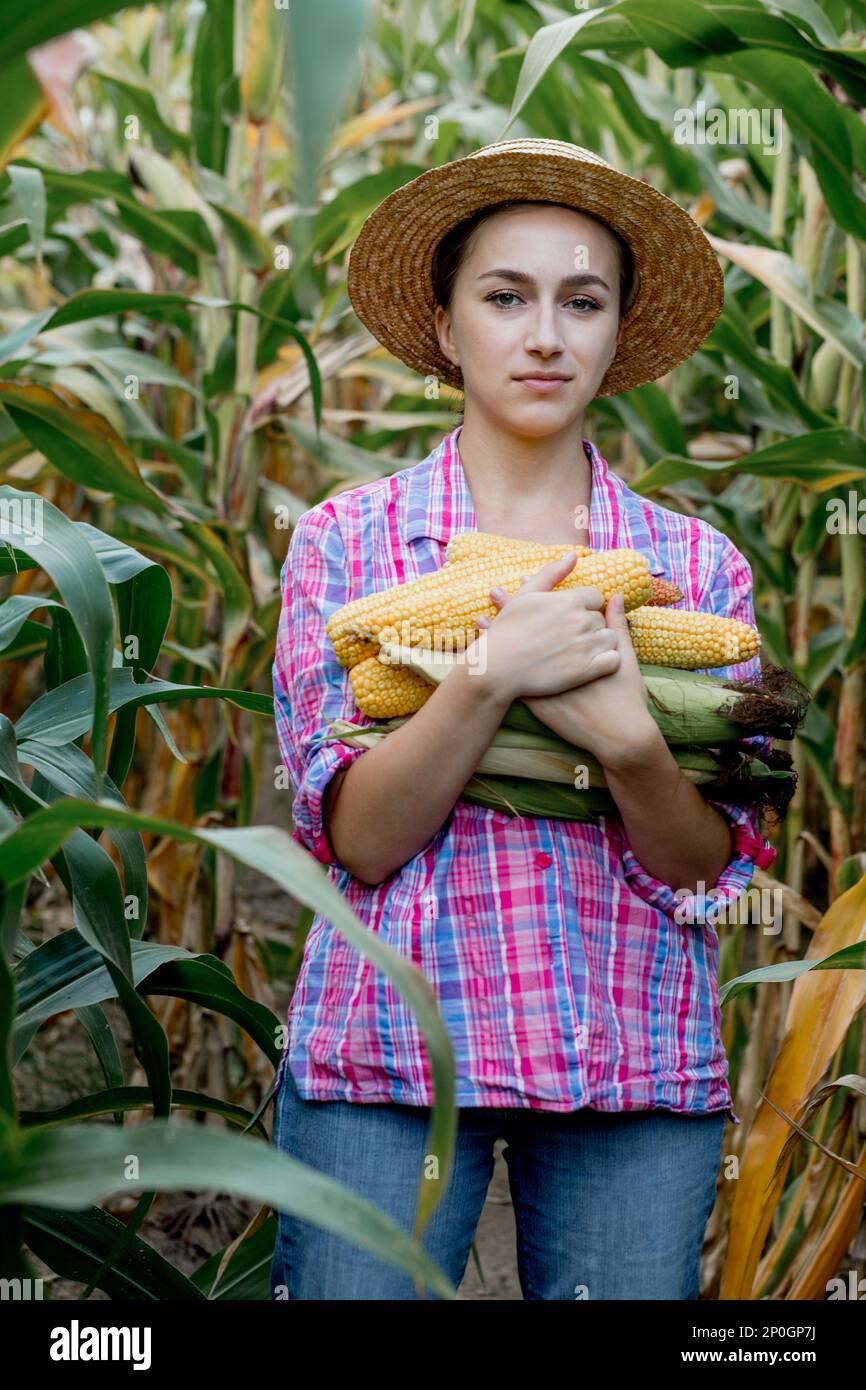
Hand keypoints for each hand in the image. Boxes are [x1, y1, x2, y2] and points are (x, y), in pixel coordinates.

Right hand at [467, 550, 620, 705]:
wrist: (497, 669)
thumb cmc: (508, 630)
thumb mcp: (526, 595)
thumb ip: (552, 573)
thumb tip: (574, 555)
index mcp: (569, 600)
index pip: (595, 597)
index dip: (584, 607)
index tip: (569, 619)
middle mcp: (580, 621)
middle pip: (600, 618)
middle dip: (588, 626)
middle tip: (568, 638)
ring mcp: (585, 646)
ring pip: (609, 639)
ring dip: (599, 644)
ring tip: (578, 651)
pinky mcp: (586, 670)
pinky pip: (612, 660)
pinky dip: (605, 662)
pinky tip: (588, 665)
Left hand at [477, 586, 658, 766]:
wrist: (619, 735)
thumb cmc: (625, 697)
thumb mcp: (625, 658)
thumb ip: (618, 626)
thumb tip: (616, 596)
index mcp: (580, 642)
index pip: (556, 611)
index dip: (541, 596)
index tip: (523, 580)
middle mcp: (558, 658)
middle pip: (533, 628)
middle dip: (514, 610)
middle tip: (495, 592)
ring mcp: (545, 681)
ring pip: (517, 654)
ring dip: (499, 637)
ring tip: (481, 621)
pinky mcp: (538, 703)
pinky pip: (513, 682)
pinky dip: (500, 668)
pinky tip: (484, 660)